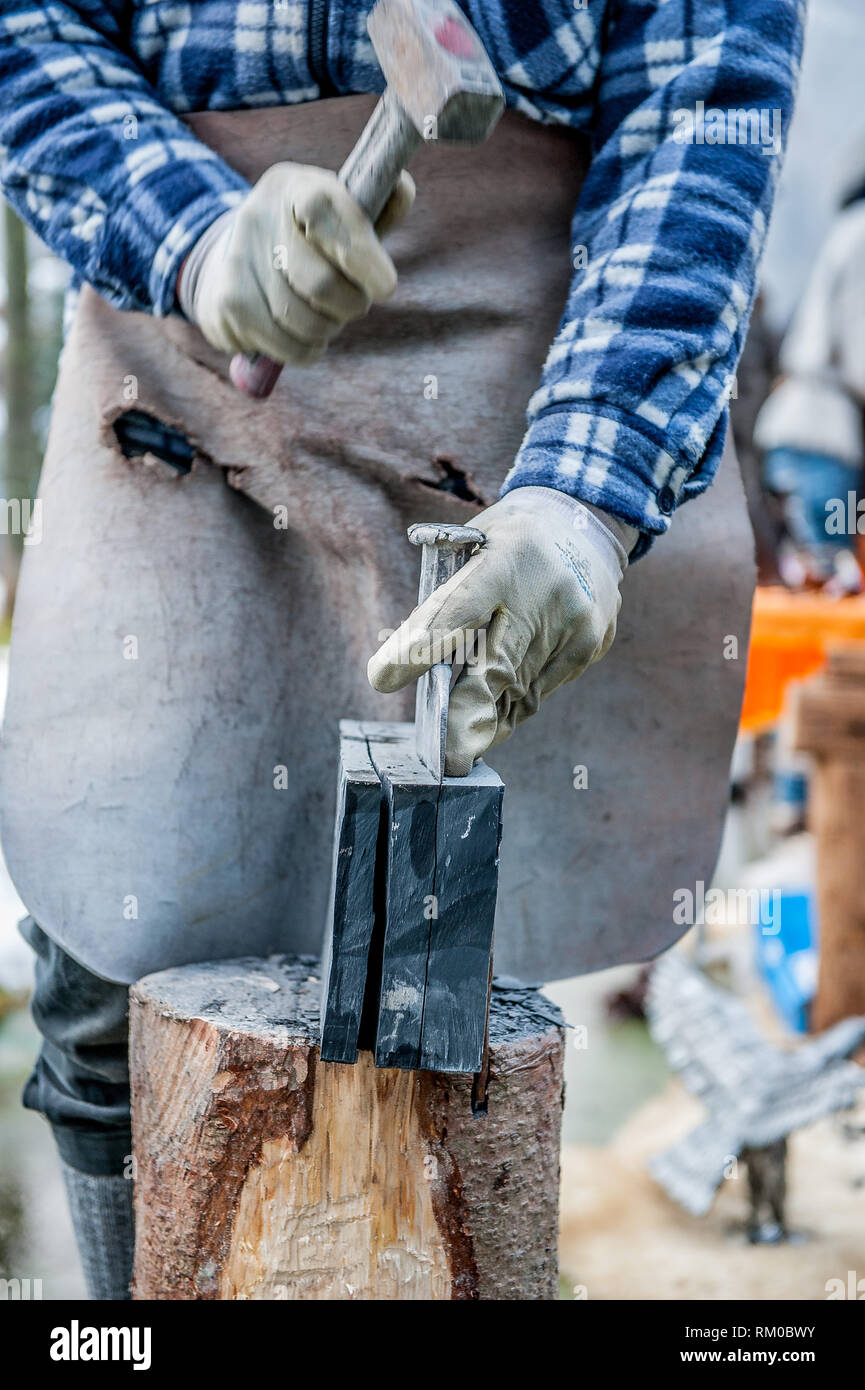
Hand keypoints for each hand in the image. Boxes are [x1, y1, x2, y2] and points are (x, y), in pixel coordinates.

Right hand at [177, 163, 414, 362]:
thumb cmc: (313, 239)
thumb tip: (402, 188)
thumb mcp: (344, 214)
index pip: (323, 211)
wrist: (241, 262)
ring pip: (303, 321)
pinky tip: (298, 334)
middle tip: (354, 303)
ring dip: (327, 329)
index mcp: (296, 187)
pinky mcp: (227, 303)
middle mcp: (259, 215)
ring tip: (323, 315)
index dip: (359, 253)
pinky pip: (285, 346)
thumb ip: (379, 207)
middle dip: (350, 304)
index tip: (386, 289)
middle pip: (320, 284)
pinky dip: (303, 350)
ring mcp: (238, 259)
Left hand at [368, 487, 634, 775]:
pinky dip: (513, 705)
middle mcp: (545, 592)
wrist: (586, 518)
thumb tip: (409, 662)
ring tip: (460, 748)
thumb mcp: (472, 546)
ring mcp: (574, 623)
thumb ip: (445, 602)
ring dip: (486, 719)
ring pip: (519, 688)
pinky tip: (494, 720)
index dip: (418, 649)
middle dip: (466, 717)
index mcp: (505, 557)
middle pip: (495, 666)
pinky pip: (542, 688)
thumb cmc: (512, 538)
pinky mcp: (590, 644)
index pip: (456, 610)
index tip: (383, 677)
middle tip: (446, 758)